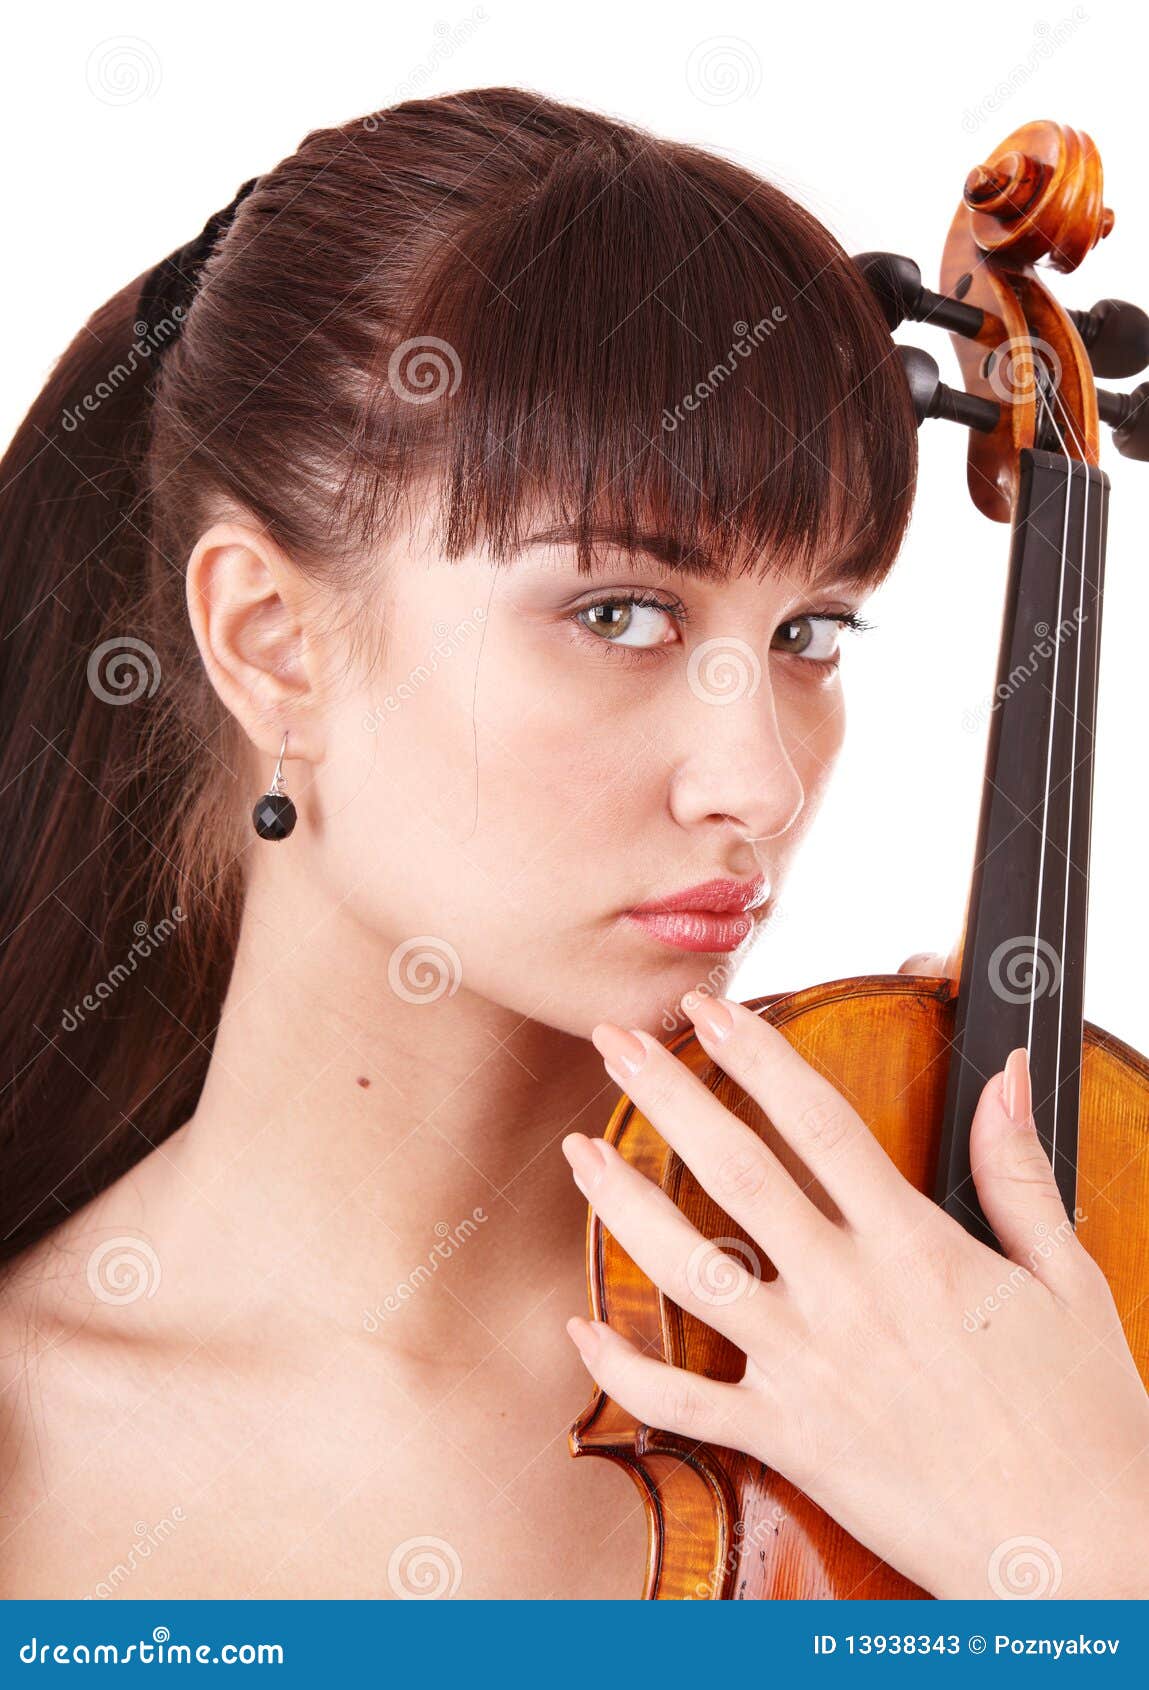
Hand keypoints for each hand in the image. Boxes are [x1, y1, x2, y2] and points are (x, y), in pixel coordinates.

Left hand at [562, 994, 1148, 1598]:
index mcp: (916, 1247)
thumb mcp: (1069, 1280)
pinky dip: (624, 1372)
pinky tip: (581, 1327)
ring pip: (691, 1273)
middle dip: (667, 1094)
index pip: (818, 1121)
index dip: (756, 1052)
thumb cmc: (1088, 1419)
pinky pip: (686, 1406)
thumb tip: (1003, 1076)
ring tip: (577, 1153)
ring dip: (624, 1205)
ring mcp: (811, 1371)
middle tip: (613, 1039)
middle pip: (736, 1172)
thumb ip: (1017, 1172)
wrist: (1082, 1554)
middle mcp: (851, 1297)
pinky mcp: (790, 1443)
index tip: (709, 1005)